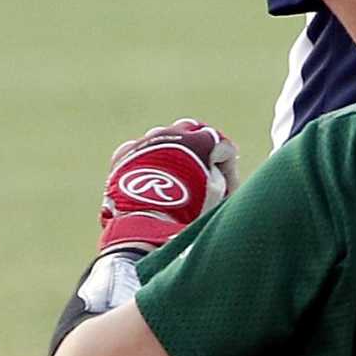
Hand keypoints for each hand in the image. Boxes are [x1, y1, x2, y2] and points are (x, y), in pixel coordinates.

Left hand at [98, 119, 238, 255]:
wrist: (144, 222)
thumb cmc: (188, 209)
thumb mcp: (217, 194)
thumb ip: (219, 175)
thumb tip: (211, 169)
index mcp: (201, 140)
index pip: (224, 147)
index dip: (229, 171)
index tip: (227, 192)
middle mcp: (173, 133)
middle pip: (194, 133)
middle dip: (201, 151)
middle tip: (203, 175)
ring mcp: (146, 141)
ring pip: (164, 138)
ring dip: (173, 154)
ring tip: (174, 179)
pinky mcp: (125, 154)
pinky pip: (139, 150)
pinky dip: (147, 161)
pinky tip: (150, 179)